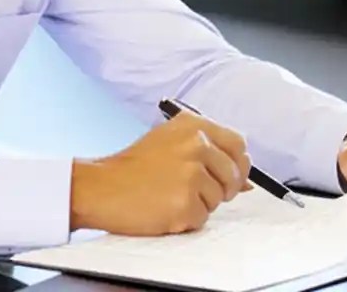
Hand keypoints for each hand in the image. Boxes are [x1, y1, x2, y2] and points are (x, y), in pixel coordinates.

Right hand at [70, 110, 252, 234]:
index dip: (237, 164)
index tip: (228, 175)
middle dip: (221, 189)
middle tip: (191, 190)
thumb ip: (208, 153)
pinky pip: (201, 219)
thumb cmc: (132, 168)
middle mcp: (196, 145)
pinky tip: (163, 209)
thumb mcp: (169, 144)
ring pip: (218, 200)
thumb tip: (246, 181)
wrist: (100, 187)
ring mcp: (192, 174)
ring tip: (168, 195)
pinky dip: (185, 220)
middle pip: (234, 175)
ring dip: (198, 204)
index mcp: (193, 126)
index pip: (238, 144)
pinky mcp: (185, 203)